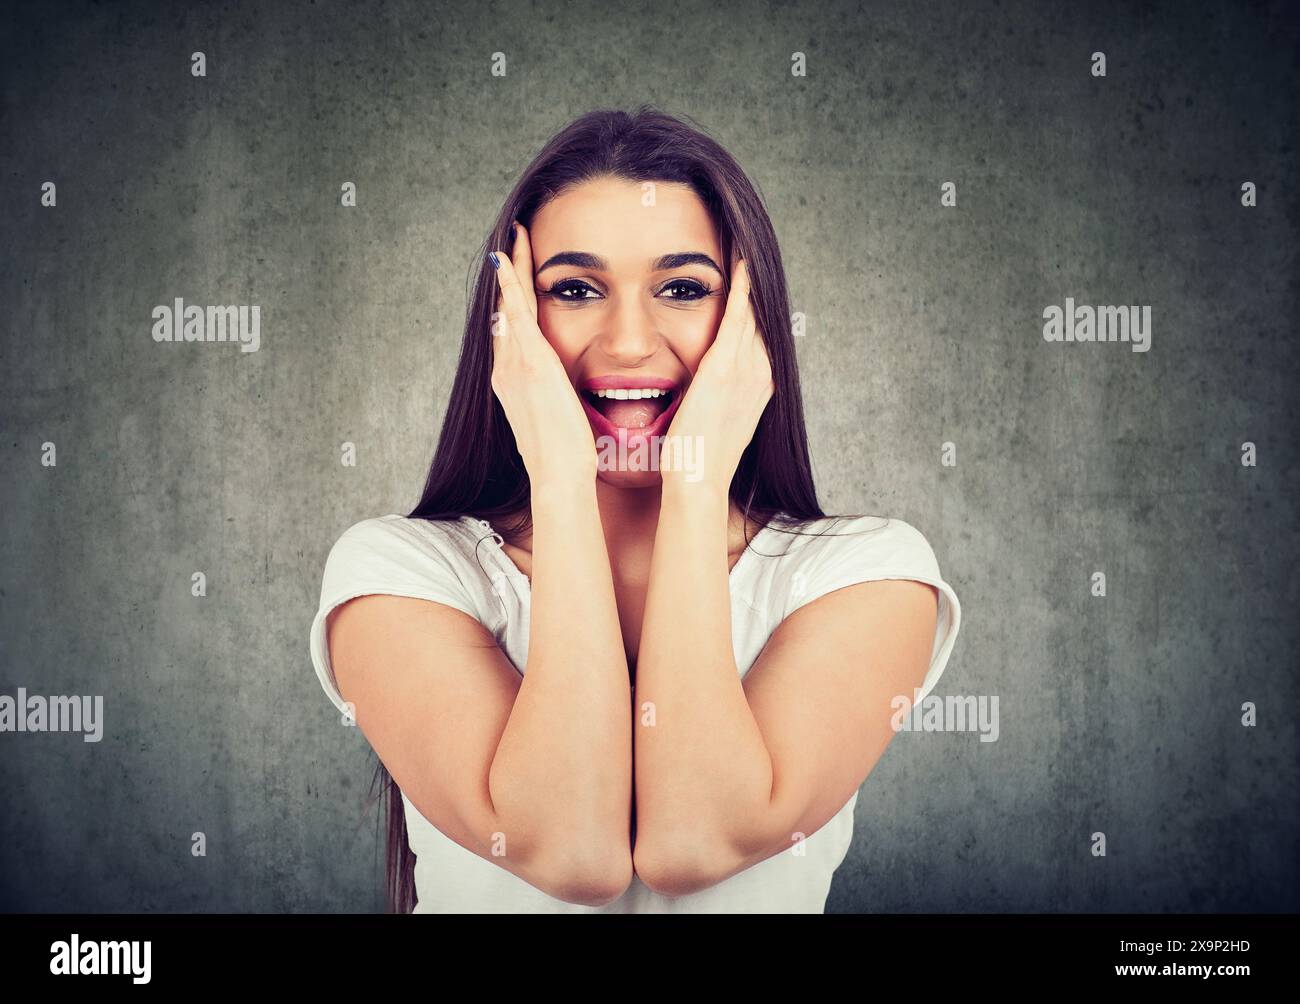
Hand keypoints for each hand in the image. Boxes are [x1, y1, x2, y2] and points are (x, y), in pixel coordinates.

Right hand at [490, 223, 597, 489]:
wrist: (558, 475)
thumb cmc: (565, 458)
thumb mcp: (558, 421)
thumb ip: (558, 401)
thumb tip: (567, 398)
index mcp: (514, 384)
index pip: (512, 335)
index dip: (511, 305)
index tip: (513, 281)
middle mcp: (506, 371)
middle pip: (504, 314)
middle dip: (505, 280)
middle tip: (506, 247)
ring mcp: (514, 365)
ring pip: (507, 307)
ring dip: (509, 273)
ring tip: (511, 241)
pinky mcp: (530, 362)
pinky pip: (516, 312)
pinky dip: (511, 283)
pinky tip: (507, 257)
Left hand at [663, 258, 773, 491]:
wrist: (699, 481)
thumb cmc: (699, 458)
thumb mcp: (714, 420)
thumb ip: (715, 397)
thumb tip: (703, 388)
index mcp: (760, 384)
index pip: (761, 334)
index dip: (758, 306)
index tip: (751, 281)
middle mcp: (761, 372)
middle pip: (764, 317)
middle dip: (757, 287)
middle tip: (749, 250)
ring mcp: (746, 369)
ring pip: (755, 311)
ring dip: (751, 279)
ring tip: (745, 246)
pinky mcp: (724, 367)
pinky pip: (738, 316)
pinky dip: (741, 288)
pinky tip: (740, 263)